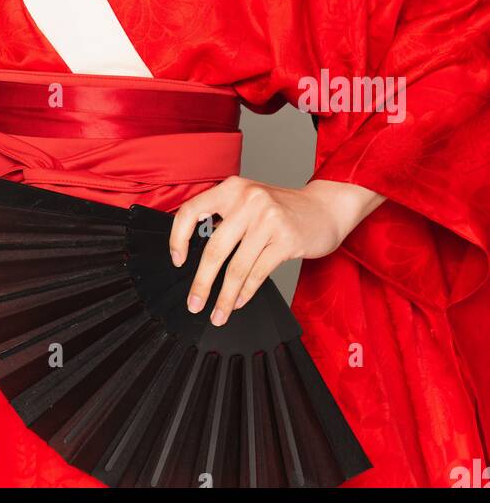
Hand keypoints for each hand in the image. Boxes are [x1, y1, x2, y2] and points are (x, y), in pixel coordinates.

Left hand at [169, 176, 351, 326]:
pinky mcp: (286, 240)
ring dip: (224, 296)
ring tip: (217, 313)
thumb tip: (194, 249)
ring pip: (237, 267)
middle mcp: (248, 200)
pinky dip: (245, 292)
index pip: (192, 210)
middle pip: (215, 249)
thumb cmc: (281, 208)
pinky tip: (238, 302)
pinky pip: (258, 273)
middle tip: (194, 303)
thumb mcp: (249, 200)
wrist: (324, 207)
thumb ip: (225, 216)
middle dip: (201, 282)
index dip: (178, 237)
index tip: (177, 260)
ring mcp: (268, 220)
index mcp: (232, 188)